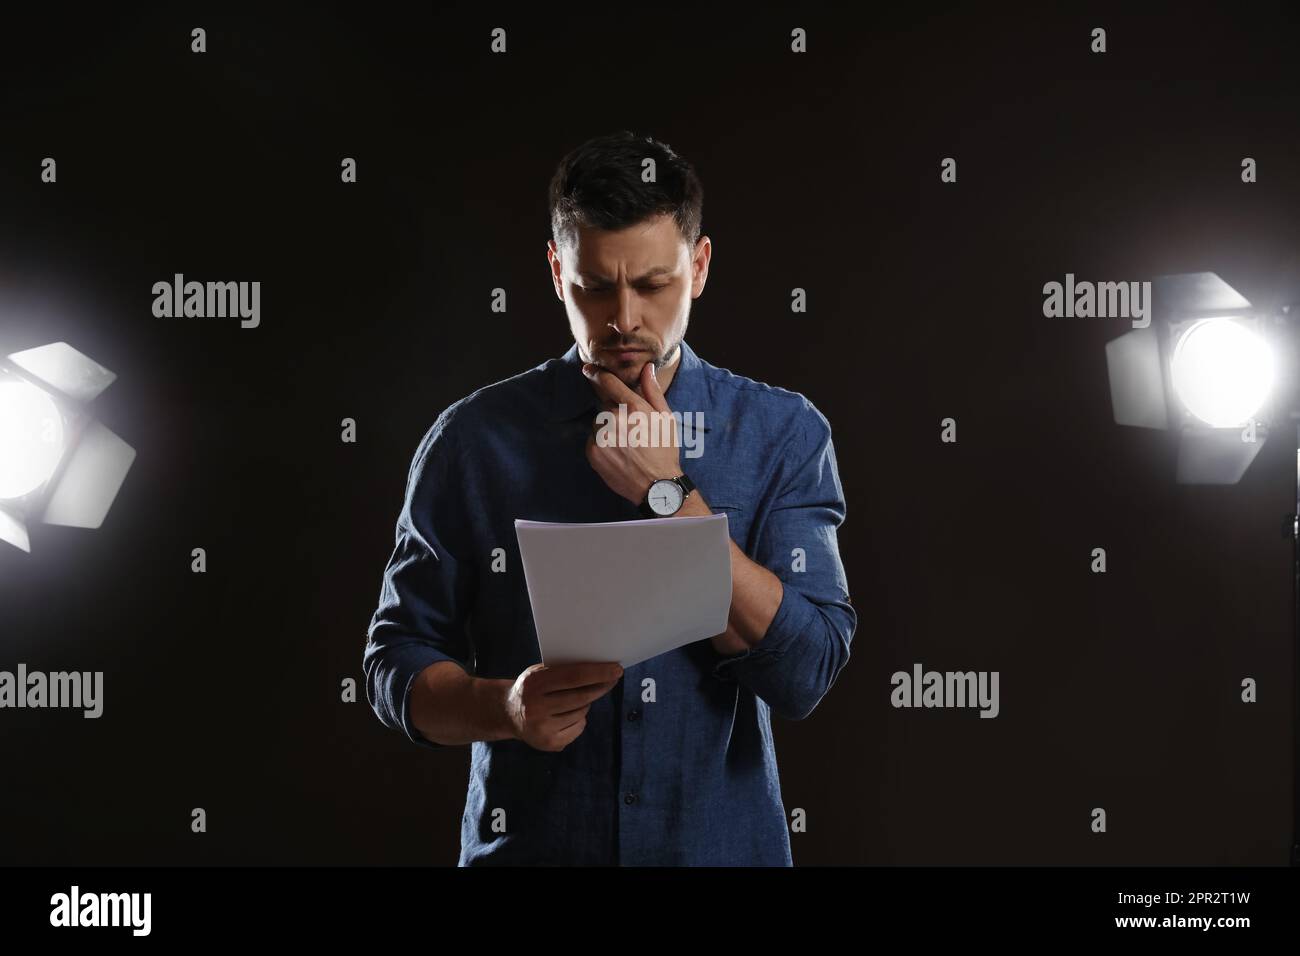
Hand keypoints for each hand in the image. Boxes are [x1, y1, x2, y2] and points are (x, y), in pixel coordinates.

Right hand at [505, 661, 623, 751]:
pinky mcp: (549, 743)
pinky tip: (567, 714)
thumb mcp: (538, 672)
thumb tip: (599, 667)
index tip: (616, 669)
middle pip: (581, 697)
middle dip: (601, 687)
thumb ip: (562, 670)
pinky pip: (578, 728)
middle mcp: (536, 707)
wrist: (507, 714)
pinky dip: (579, 719)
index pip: (574, 676)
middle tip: (613, 679)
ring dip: (586, 703)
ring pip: (581, 712)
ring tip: (575, 698)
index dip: (598, 673)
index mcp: (534, 684)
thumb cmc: (530, 688)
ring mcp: (542, 728)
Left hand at [583, 359, 681, 504]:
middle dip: (615, 412)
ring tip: (626, 444)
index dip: (597, 374)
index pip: (608, 383)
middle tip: (632, 430)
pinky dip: (602, 443)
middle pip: (605, 405)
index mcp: (633, 407)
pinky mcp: (593, 451)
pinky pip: (593, 439)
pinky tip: (618, 453)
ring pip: (599, 423)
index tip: (588, 369)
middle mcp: (614, 418)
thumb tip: (647, 368)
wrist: (656, 485)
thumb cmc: (664, 451)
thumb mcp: (666, 418)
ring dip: (608, 428)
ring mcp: (601, 436)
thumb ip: (653, 391)